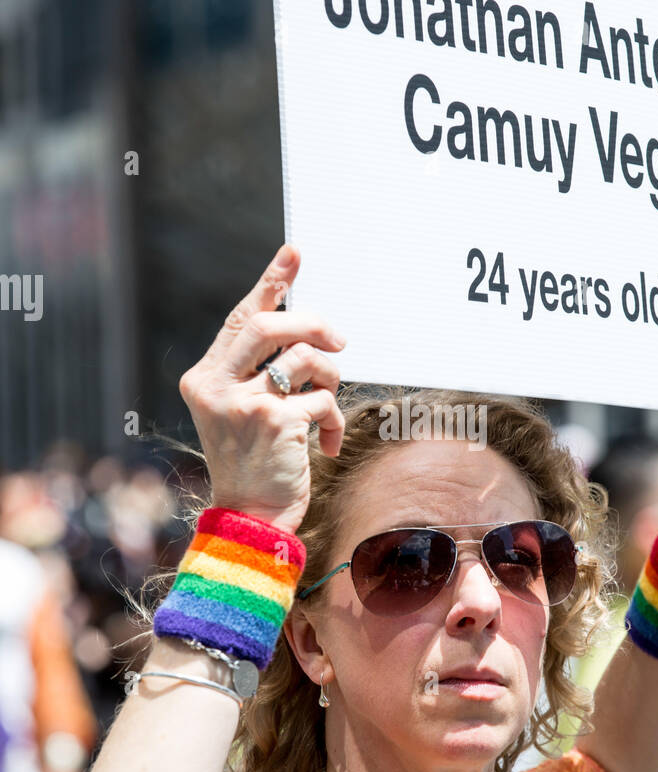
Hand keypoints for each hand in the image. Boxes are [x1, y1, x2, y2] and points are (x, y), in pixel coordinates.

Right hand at [178, 245, 346, 532]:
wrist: (250, 518)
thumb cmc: (255, 463)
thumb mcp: (244, 411)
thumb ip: (259, 371)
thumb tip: (306, 328)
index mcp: (203, 378)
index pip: (241, 317)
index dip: (271, 283)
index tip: (295, 252)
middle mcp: (215, 386)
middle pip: (271, 326)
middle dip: (313, 326)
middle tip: (339, 342)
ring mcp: (242, 403)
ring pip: (304, 360)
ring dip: (331, 377)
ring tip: (328, 401)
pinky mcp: (273, 422)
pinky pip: (322, 400)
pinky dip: (334, 419)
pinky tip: (327, 443)